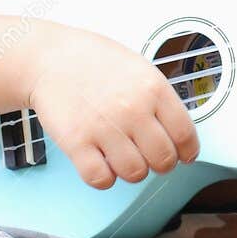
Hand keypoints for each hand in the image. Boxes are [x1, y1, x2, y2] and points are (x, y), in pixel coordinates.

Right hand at [20, 24, 199, 189]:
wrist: (49, 58)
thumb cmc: (94, 61)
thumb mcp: (139, 68)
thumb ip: (160, 98)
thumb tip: (179, 132)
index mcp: (153, 88)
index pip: (185, 134)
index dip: (188, 151)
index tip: (184, 156)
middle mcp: (133, 109)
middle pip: (163, 159)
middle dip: (162, 164)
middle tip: (153, 159)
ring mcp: (105, 127)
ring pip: (135, 173)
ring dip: (133, 172)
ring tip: (125, 158)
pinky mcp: (76, 142)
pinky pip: (101, 179)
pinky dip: (104, 178)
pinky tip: (102, 164)